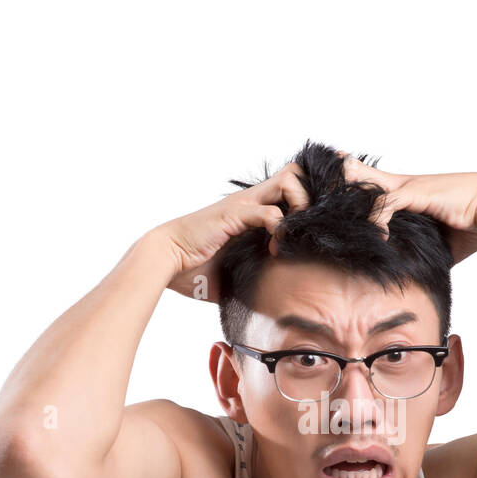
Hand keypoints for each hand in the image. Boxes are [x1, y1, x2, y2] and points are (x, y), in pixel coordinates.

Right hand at [153, 161, 311, 301]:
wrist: (165, 262)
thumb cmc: (194, 269)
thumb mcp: (235, 273)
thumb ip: (254, 277)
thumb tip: (273, 303)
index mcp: (251, 211)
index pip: (288, 187)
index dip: (305, 201)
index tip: (310, 229)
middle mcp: (250, 201)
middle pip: (295, 174)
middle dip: (311, 197)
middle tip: (307, 229)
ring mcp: (243, 205)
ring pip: (289, 181)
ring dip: (300, 207)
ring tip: (293, 237)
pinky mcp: (235, 215)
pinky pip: (270, 212)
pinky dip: (280, 229)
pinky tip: (274, 250)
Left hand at [337, 151, 476, 264]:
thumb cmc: (473, 226)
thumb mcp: (441, 244)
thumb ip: (424, 253)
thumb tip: (418, 274)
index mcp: (412, 194)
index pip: (378, 184)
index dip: (359, 181)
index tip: (341, 179)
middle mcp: (407, 184)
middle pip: (366, 175)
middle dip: (343, 175)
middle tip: (323, 171)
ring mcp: (410, 185)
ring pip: (369, 183)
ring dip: (349, 193)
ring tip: (330, 205)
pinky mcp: (416, 192)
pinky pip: (386, 201)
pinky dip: (377, 218)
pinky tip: (377, 235)